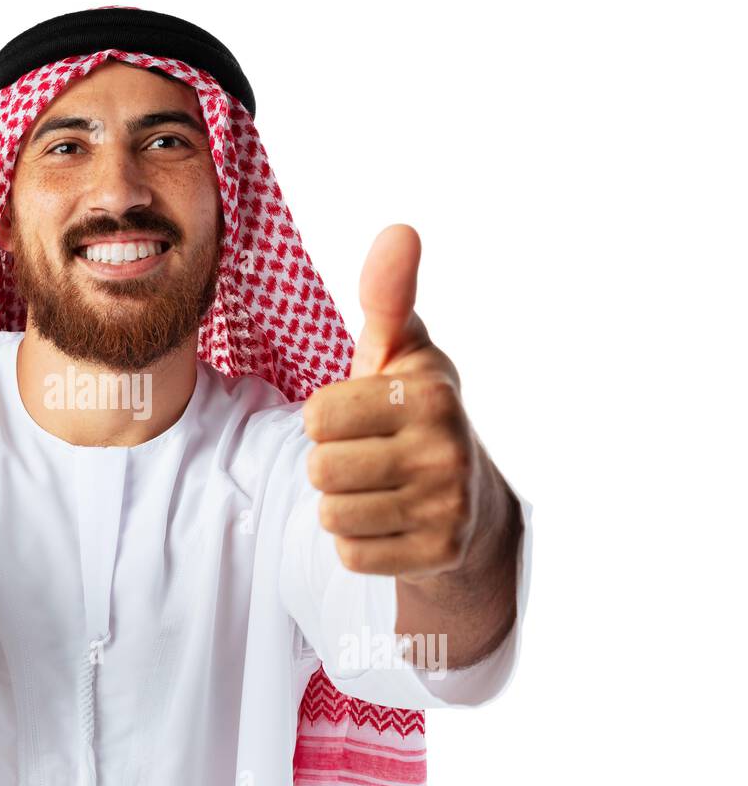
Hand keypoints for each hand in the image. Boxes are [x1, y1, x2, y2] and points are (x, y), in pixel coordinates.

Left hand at [303, 225, 479, 582]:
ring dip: (342, 504)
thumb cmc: (413, 412)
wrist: (468, 501)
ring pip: (331, 514)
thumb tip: (399, 229)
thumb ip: (388, 297)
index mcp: (430, 393)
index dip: (326, 418)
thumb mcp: (401, 352)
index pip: (317, 415)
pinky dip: (359, 543)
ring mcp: (448, 508)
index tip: (363, 415)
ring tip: (378, 489)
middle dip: (331, 464)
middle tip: (369, 457)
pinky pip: (350, 554)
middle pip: (319, 468)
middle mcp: (448, 450)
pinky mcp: (439, 555)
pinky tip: (391, 524)